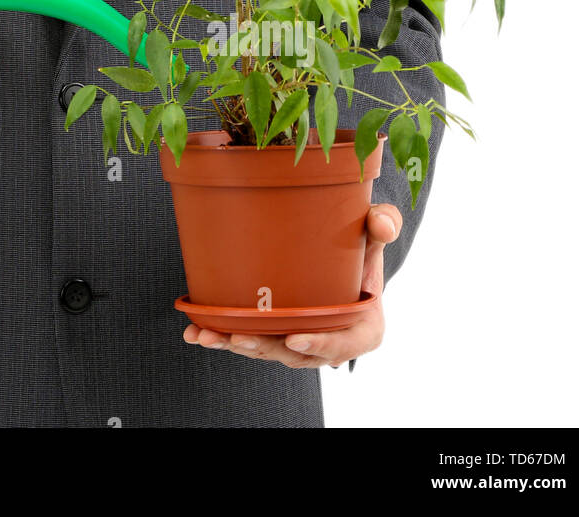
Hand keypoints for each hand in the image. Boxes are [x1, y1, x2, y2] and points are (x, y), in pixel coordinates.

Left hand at [181, 202, 401, 368]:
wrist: (339, 256)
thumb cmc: (360, 248)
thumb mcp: (374, 234)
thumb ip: (382, 225)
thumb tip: (382, 223)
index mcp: (362, 327)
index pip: (344, 344)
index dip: (320, 346)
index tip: (295, 340)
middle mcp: (329, 341)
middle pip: (297, 354)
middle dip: (266, 347)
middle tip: (239, 337)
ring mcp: (300, 341)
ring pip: (268, 350)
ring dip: (236, 345)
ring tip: (207, 335)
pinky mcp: (276, 335)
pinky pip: (250, 340)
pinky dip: (224, 338)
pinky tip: (197, 333)